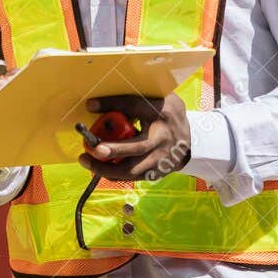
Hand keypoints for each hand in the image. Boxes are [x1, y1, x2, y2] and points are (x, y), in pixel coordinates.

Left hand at [76, 93, 191, 181]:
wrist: (191, 141)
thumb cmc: (166, 116)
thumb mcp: (155, 100)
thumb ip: (134, 100)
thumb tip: (102, 101)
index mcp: (161, 112)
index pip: (135, 106)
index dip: (112, 104)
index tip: (90, 105)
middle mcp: (163, 137)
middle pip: (137, 146)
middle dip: (113, 150)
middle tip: (92, 148)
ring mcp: (161, 158)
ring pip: (132, 169)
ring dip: (106, 168)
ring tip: (86, 161)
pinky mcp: (156, 172)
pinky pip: (131, 177)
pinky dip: (113, 174)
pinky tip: (98, 168)